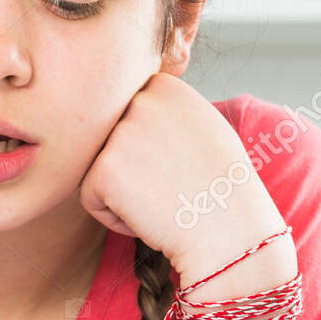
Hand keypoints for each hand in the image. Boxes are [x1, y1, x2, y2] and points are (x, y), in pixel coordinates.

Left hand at [78, 72, 284, 275]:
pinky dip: (114, 217)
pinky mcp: (103, 169)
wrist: (230, 234)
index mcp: (164, 85)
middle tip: (172, 187)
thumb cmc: (222, 189)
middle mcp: (140, 100)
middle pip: (109, 141)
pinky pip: (90, 196)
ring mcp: (120, 133)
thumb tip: (132, 105)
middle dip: (133, 169)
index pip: (127, 116)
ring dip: (123, 191)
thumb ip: (165, 109)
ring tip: (164, 201)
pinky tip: (151, 217)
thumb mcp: (203, 127)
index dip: (150, 149)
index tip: (181, 165)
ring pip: (98, 168)